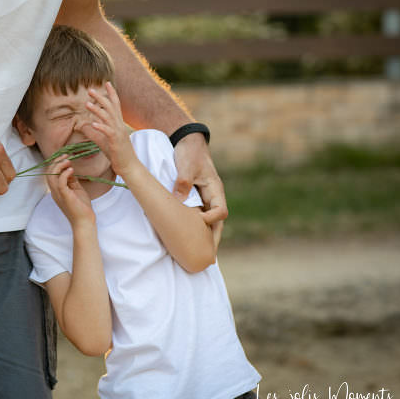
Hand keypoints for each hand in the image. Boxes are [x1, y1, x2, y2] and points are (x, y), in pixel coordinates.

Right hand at [47, 156, 94, 225]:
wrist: (85, 221)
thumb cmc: (82, 207)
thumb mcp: (76, 189)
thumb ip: (71, 180)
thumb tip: (70, 169)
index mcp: (56, 190)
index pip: (51, 174)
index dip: (56, 164)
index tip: (65, 157)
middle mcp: (54, 192)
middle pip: (48, 173)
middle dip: (56, 162)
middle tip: (65, 155)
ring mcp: (58, 194)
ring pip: (51, 177)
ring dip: (59, 166)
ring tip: (67, 160)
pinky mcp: (64, 196)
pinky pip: (60, 183)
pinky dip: (64, 174)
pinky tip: (71, 169)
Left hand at [82, 82, 136, 174]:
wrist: (129, 166)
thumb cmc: (116, 154)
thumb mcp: (102, 141)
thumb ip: (93, 132)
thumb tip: (81, 125)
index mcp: (118, 124)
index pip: (115, 105)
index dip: (111, 94)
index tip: (106, 83)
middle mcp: (119, 126)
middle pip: (110, 107)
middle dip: (101, 97)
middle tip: (90, 90)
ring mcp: (118, 133)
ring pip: (108, 118)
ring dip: (97, 110)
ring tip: (86, 103)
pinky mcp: (116, 142)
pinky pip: (108, 132)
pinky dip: (101, 127)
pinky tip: (93, 123)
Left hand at [173, 133, 227, 247]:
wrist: (187, 141)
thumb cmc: (189, 153)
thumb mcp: (185, 166)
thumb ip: (183, 183)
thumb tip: (179, 201)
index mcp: (215, 189)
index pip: (220, 212)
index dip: (211, 220)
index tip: (198, 222)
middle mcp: (212, 195)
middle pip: (217, 221)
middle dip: (213, 238)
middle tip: (209, 257)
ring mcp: (205, 196)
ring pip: (208, 219)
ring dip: (204, 233)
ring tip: (198, 251)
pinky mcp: (196, 196)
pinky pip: (198, 213)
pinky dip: (195, 224)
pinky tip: (188, 235)